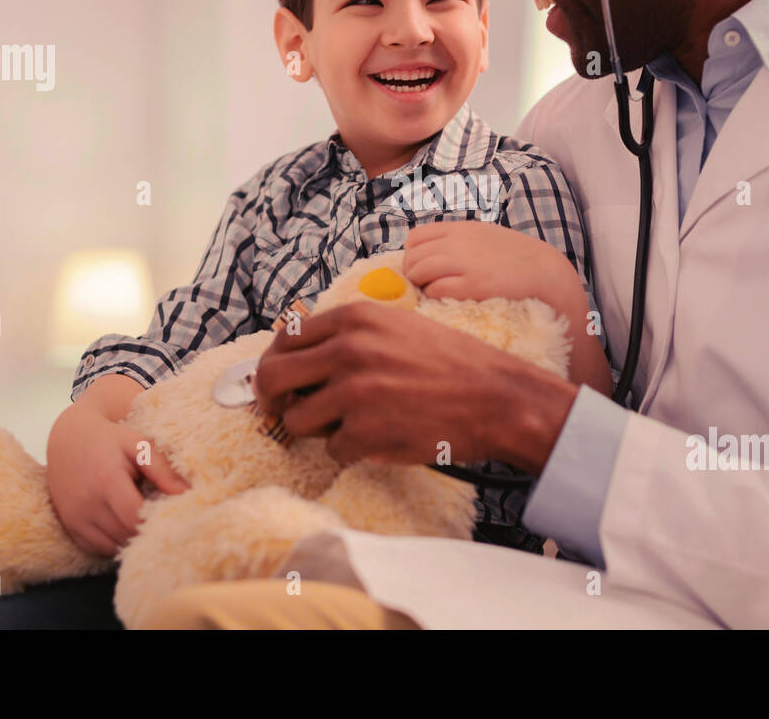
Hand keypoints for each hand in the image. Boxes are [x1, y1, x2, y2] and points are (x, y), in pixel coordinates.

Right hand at [46, 402, 188, 556]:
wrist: (69, 439)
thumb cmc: (110, 440)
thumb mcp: (139, 444)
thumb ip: (162, 469)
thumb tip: (187, 494)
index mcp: (106, 480)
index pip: (135, 517)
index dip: (156, 522)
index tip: (174, 516)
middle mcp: (86, 503)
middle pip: (126, 535)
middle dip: (148, 532)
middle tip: (165, 522)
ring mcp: (75, 518)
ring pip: (113, 547)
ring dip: (133, 540)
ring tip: (146, 523)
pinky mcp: (70, 527)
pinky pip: (98, 549)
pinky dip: (115, 543)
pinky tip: (126, 527)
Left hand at [251, 300, 578, 472]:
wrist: (497, 398)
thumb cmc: (452, 364)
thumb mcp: (397, 328)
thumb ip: (349, 335)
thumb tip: (298, 355)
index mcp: (354, 318)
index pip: (285, 338)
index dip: (274, 363)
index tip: (277, 382)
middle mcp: (348, 350)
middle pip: (272, 377)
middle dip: (272, 399)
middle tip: (282, 412)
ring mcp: (353, 392)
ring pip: (296, 420)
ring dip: (317, 429)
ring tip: (352, 425)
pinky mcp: (364, 432)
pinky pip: (332, 449)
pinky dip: (351, 450)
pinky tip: (382, 438)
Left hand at [403, 221, 585, 313]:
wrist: (545, 272)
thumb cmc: (515, 258)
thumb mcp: (485, 237)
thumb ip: (458, 241)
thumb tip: (429, 255)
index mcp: (461, 229)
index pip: (416, 237)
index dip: (411, 255)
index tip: (418, 269)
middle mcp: (460, 243)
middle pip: (414, 256)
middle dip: (411, 274)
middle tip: (421, 287)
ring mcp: (466, 263)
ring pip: (420, 271)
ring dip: (419, 285)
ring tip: (429, 294)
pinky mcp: (473, 285)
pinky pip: (436, 289)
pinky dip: (433, 296)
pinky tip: (443, 299)